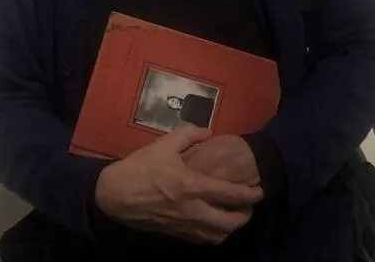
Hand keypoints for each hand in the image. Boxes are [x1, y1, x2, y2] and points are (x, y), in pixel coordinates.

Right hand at [94, 124, 263, 244]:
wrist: (114, 194)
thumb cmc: (140, 167)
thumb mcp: (164, 144)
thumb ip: (189, 134)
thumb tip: (208, 132)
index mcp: (191, 186)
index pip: (229, 194)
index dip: (249, 194)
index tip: (260, 190)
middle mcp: (191, 210)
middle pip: (229, 223)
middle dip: (244, 216)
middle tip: (249, 206)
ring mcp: (183, 226)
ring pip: (217, 236)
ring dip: (231, 228)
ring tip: (234, 216)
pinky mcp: (175, 234)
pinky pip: (201, 241)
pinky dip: (213, 235)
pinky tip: (214, 224)